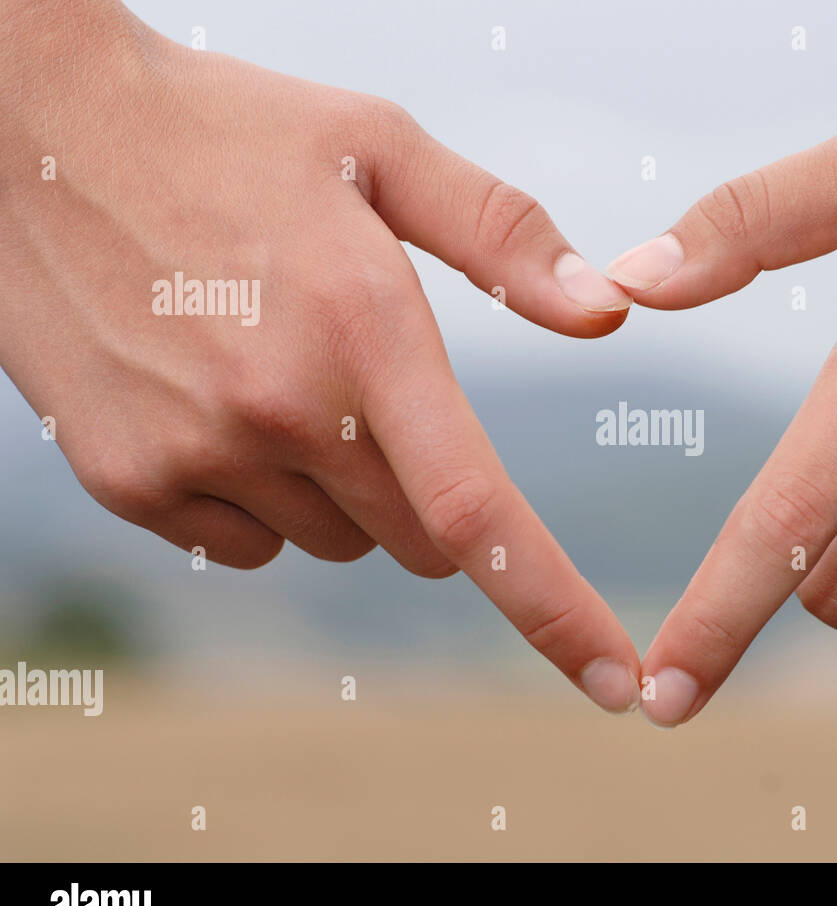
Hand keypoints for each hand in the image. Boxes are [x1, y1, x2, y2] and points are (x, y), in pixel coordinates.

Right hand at [0, 2, 641, 711]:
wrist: (35, 130)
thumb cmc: (229, 131)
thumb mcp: (379, 147)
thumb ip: (506, 235)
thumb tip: (609, 316)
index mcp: (365, 328)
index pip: (477, 510)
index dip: (554, 607)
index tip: (615, 680)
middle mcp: (281, 410)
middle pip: (419, 538)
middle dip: (432, 494)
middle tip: (380, 391)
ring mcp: (194, 454)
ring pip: (335, 541)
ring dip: (342, 489)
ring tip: (284, 372)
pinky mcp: (127, 480)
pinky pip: (247, 544)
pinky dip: (262, 499)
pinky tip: (222, 402)